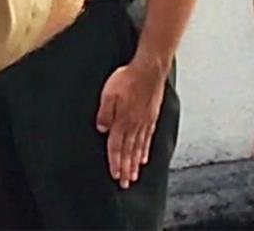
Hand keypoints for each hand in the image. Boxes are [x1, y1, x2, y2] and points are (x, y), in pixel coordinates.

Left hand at [95, 60, 165, 187]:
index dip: (115, 162)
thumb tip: (101, 129)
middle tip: (125, 184)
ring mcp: (144, 123)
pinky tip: (143, 158)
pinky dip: (145, 151)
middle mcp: (134, 125)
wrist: (150, 69)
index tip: (115, 175)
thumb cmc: (128, 78)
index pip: (116, 147)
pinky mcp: (151, 117)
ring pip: (138, 148)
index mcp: (122, 121)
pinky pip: (147, 139)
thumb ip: (105, 112)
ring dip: (134, 164)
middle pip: (128, 152)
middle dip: (125, 169)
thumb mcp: (109, 93)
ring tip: (134, 176)